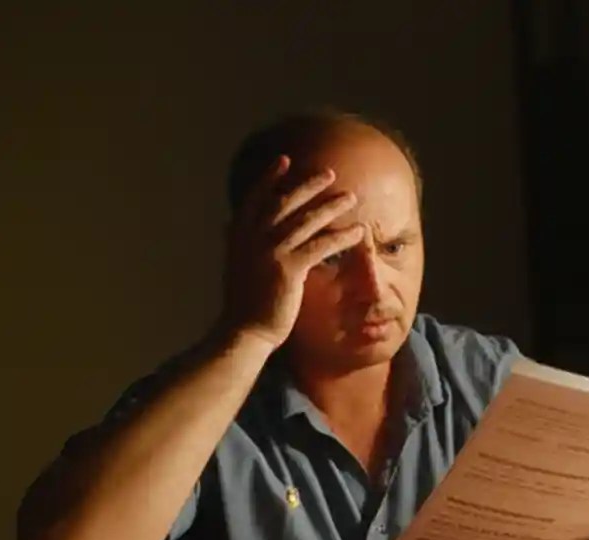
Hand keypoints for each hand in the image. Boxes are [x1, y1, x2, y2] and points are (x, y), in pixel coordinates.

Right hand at [218, 155, 365, 347]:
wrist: (244, 331)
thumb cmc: (244, 302)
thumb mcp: (235, 264)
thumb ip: (236, 243)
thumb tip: (230, 224)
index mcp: (238, 236)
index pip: (255, 198)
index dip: (269, 178)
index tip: (284, 160)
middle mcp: (252, 239)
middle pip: (285, 202)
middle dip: (309, 186)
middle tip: (330, 174)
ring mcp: (270, 252)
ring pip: (306, 221)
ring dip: (331, 207)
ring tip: (351, 197)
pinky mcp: (289, 269)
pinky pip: (321, 246)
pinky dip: (342, 236)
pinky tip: (358, 232)